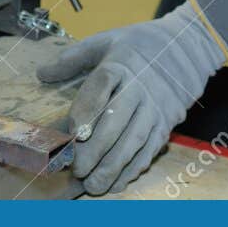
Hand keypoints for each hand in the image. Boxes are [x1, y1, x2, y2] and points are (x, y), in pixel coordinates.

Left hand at [37, 2, 227, 195]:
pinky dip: (134, 168)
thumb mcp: (106, 41)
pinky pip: (151, 148)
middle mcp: (140, 85)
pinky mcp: (167, 122)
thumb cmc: (138, 46)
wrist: (186, 46)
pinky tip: (117, 183)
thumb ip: (73, 58)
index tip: (74, 131)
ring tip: (94, 185)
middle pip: (118, 118)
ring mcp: (156, 105)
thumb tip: (42, 73)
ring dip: (114, 165)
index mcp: (120, 62)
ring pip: (135, 139)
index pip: (103, 83)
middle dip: (97, 148)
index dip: (89, 107)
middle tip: (78, 169)